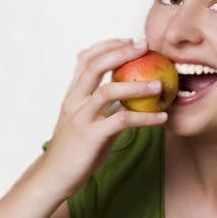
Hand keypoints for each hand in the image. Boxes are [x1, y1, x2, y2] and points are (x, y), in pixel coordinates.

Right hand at [42, 38, 169, 198]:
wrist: (55, 177)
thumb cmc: (75, 151)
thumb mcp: (86, 121)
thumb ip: (103, 107)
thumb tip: (130, 95)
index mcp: (72, 95)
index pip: (84, 60)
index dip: (107, 45)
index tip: (129, 40)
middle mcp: (74, 102)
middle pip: (94, 66)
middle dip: (120, 52)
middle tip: (145, 47)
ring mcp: (81, 118)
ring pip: (108, 91)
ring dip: (136, 85)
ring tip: (159, 85)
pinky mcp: (91, 137)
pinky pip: (121, 121)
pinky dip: (144, 117)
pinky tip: (161, 118)